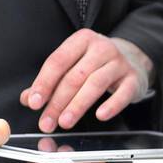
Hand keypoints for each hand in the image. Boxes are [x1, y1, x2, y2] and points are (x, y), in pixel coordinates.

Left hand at [21, 29, 152, 132]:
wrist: (134, 59)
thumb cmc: (97, 64)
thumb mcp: (73, 65)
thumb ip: (50, 81)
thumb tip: (28, 99)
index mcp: (81, 40)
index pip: (58, 61)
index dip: (44, 83)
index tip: (34, 103)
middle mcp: (101, 48)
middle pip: (75, 76)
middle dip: (58, 102)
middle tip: (47, 122)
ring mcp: (119, 63)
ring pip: (96, 84)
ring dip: (78, 105)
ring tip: (65, 122)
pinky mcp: (134, 79)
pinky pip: (123, 93)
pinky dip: (111, 105)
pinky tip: (100, 116)